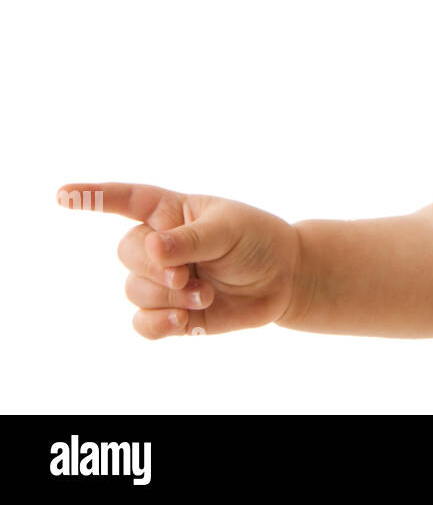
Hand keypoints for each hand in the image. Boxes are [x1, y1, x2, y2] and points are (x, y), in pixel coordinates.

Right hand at [57, 182, 302, 338]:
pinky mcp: (171, 311)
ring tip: (206, 294)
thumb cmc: (257, 240)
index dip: (96, 196)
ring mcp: (163, 279)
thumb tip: (151, 249)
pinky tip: (182, 322)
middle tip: (186, 276)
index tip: (62, 194)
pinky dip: (158, 324)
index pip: (129, 199)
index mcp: (172, 212)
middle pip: (127, 252)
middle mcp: (161, 244)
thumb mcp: (230, 229)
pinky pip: (142, 323)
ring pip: (134, 290)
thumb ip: (190, 239)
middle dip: (153, 268)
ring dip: (168, 297)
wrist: (283, 279)